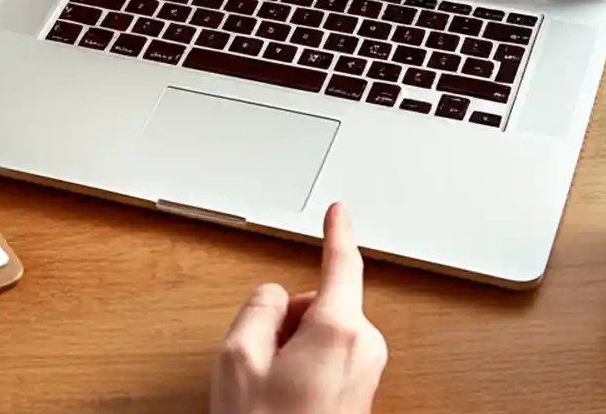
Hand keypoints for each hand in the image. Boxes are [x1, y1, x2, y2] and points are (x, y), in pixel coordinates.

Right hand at [211, 203, 386, 413]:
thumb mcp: (238, 358)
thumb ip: (257, 307)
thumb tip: (275, 297)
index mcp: (339, 330)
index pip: (342, 265)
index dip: (337, 233)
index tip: (340, 210)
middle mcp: (364, 347)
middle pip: (320, 302)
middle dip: (287, 319)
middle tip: (261, 360)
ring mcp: (367, 371)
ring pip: (321, 330)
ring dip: (293, 346)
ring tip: (272, 388)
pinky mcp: (362, 389)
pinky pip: (327, 355)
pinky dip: (303, 365)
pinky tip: (285, 398)